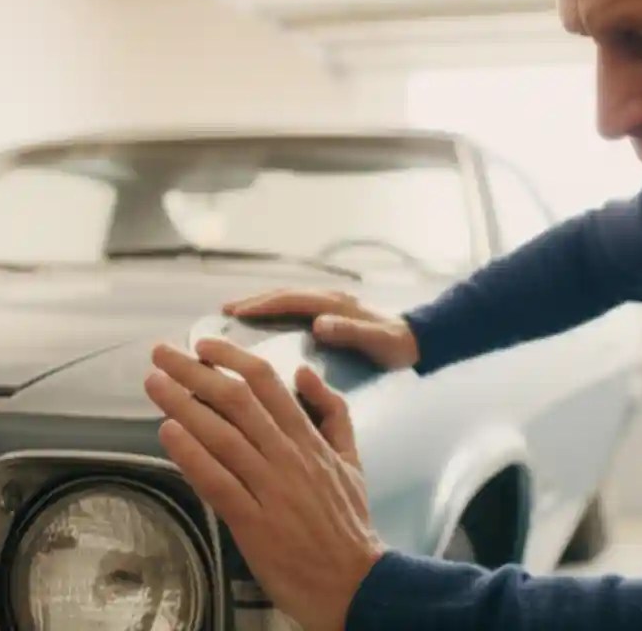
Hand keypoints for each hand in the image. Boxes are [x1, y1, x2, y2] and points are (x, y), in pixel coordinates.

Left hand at [145, 339, 384, 630]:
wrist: (354, 580)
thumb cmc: (349, 522)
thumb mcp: (351, 459)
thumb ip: (333, 413)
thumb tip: (306, 372)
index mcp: (311, 441)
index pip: (268, 385)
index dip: (232, 359)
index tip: (203, 344)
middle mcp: (289, 457)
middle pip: (237, 401)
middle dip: (195, 372)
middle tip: (162, 354)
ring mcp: (271, 489)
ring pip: (222, 436)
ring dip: (183, 405)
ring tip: (154, 385)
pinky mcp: (254, 523)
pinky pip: (218, 482)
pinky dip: (192, 456)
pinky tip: (168, 434)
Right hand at [223, 290, 419, 369]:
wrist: (418, 341)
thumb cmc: (397, 344)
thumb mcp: (377, 340)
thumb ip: (351, 331)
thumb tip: (319, 324)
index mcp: (335, 304)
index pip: (291, 300)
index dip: (262, 305)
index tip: (235, 312)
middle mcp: (330, 299)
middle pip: (284, 295)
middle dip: (254, 302)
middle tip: (223, 313)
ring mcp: (330, 305)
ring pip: (288, 301)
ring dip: (263, 306)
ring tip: (236, 316)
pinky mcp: (332, 315)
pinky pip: (296, 310)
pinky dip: (276, 313)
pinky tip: (264, 327)